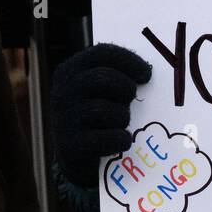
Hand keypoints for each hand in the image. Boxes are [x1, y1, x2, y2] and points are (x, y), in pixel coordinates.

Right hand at [51, 43, 152, 187]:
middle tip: (132, 98)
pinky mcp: (70, 146)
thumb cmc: (98, 117)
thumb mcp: (101, 91)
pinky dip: (121, 139)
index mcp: (70, 71)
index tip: (146, 73)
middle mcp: (62, 92)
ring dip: (122, 116)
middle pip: (103, 79)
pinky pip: (107, 138)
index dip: (129, 60)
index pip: (102, 53)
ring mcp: (63, 119)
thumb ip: (118, 77)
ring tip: (121, 122)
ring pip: (104, 109)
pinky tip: (121, 140)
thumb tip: (150, 72)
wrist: (76, 158)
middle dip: (125, 88)